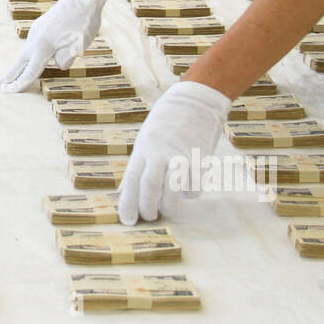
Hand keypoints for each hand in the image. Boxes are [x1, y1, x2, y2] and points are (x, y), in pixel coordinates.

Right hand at [0, 0, 104, 92]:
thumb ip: (63, 60)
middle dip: (6, 76)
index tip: (6, 92)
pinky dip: (29, 56)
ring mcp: (36, 31)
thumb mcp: (75, 48)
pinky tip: (31, 60)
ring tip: (10, 77)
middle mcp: (34, 40)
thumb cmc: (81, 23)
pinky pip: (32, 45)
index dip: (19, 84)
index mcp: (42, 47)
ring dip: (18, 66)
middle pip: (18, 63)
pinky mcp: (40, 26)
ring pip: (25, 54)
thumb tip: (57, 63)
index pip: (29, 72)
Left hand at [118, 81, 231, 224]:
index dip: (128, 203)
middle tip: (149, 217)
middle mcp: (160, 153)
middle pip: (150, 187)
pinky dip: (189, 193)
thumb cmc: (166, 125)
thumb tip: (124, 192)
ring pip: (173, 192)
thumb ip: (137, 166)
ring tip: (167, 209)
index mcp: (143, 148)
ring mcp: (181, 156)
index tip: (128, 221)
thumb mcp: (145, 141)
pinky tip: (187, 186)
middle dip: (148, 208)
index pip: (132, 180)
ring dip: (169, 207)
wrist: (195, 102)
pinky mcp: (199, 159)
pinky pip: (193, 187)